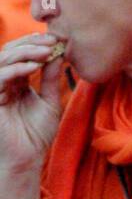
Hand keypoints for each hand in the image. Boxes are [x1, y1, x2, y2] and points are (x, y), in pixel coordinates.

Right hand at [0, 33, 65, 198]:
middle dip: (30, 44)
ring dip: (24, 53)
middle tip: (52, 41)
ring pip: (1, 61)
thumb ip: (50, 78)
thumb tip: (59, 53)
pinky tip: (33, 66)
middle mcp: (2, 84)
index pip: (20, 56)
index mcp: (15, 83)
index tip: (56, 38)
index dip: (35, 44)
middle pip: (8, 53)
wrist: (27, 159)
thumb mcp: (49, 101)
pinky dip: (15, 69)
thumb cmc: (37, 134)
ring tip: (46, 51)